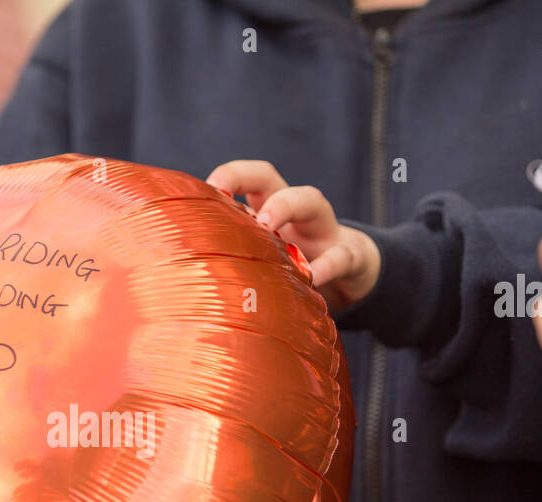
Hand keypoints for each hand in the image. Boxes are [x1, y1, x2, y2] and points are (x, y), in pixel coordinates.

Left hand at [205, 160, 380, 311]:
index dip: (224, 178)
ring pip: (310, 200)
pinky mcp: (350, 257)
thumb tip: (187, 286)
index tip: (201, 191)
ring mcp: (322, 231)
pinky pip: (340, 256)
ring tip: (266, 224)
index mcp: (268, 211)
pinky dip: (328, 265)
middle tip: (220, 193)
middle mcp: (293, 213)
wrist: (354, 280)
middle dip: (242, 176)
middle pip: (268, 178)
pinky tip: (313, 277)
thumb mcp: (267, 262)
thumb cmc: (297, 272)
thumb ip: (238, 263)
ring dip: (285, 206)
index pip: (244, 180)